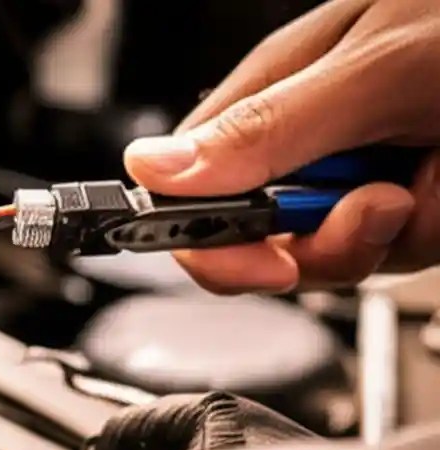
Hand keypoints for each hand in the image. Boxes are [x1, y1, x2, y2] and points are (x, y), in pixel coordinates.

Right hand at [124, 0, 439, 293]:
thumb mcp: (378, 71)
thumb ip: (267, 128)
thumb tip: (154, 169)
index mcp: (272, 99)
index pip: (189, 196)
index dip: (215, 244)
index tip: (271, 255)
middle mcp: (308, 142)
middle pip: (267, 246)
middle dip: (333, 241)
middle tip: (384, 202)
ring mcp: (363, 173)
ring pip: (345, 258)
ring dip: (409, 229)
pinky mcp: (417, 199)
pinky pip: (407, 252)